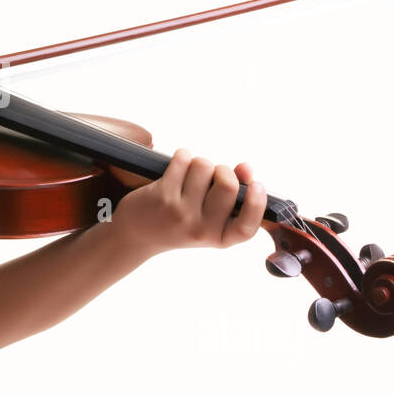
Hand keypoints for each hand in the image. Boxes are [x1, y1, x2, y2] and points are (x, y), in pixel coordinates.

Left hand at [109, 148, 266, 255]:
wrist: (137, 233)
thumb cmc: (180, 221)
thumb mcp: (208, 219)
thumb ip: (232, 196)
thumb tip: (245, 168)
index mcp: (218, 239)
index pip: (247, 228)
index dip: (256, 204)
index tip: (256, 185)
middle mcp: (200, 230)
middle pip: (228, 186)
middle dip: (223, 170)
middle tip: (213, 174)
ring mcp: (180, 213)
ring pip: (205, 167)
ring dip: (200, 163)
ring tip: (191, 173)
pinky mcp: (162, 196)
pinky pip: (183, 160)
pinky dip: (183, 155)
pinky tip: (179, 163)